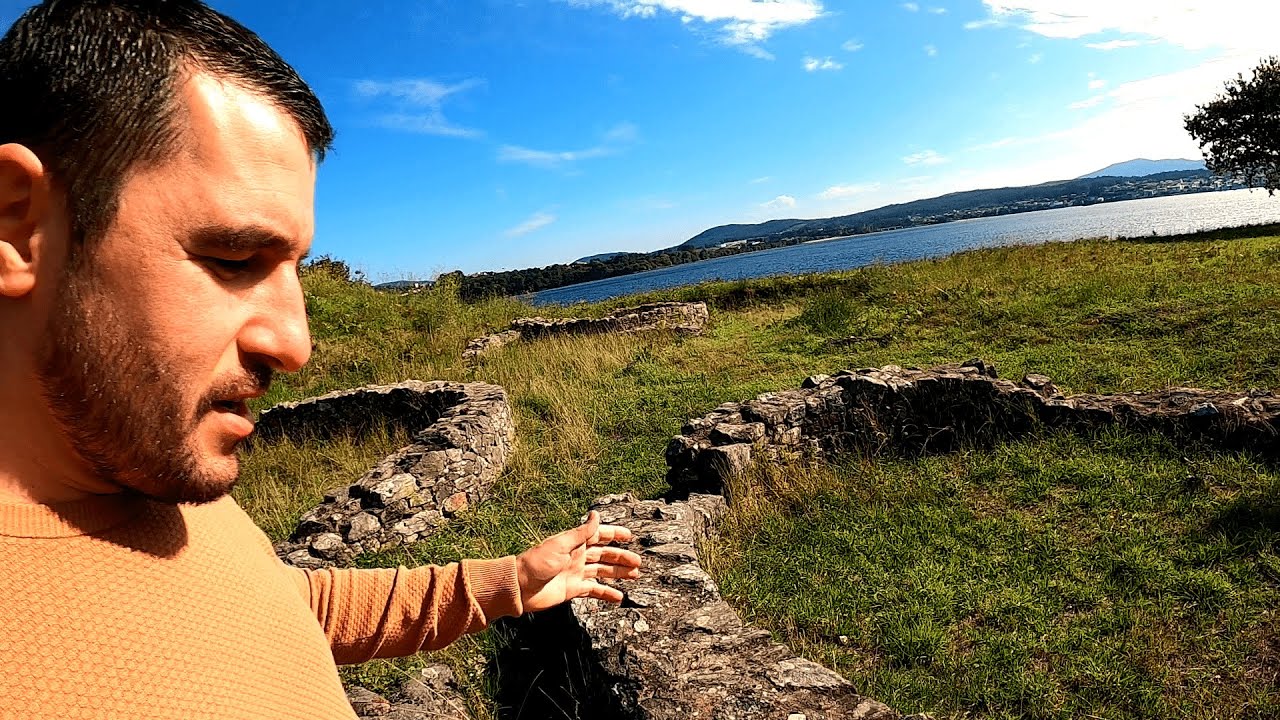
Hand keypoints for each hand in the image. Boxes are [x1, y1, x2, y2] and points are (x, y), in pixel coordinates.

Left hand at [516, 510, 641, 612]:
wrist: (520, 587)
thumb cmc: (537, 562)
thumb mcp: (561, 544)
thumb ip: (581, 532)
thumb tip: (596, 514)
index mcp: (575, 543)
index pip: (599, 536)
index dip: (614, 534)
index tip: (629, 536)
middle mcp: (578, 557)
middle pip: (604, 555)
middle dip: (621, 558)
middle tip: (638, 563)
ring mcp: (576, 573)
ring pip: (603, 572)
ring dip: (618, 573)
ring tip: (634, 576)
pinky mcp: (574, 589)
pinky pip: (595, 591)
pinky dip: (607, 594)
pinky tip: (619, 597)